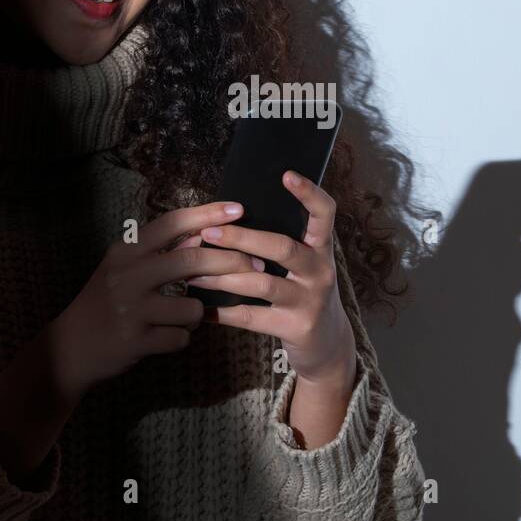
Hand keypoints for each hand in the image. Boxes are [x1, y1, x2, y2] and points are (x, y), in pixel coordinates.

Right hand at [49, 201, 264, 406]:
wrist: (70, 347)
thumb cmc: (105, 301)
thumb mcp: (125, 268)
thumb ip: (160, 251)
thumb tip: (200, 233)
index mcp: (126, 252)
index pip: (172, 223)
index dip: (208, 214)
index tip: (239, 208)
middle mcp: (127, 275)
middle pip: (192, 261)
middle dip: (230, 262)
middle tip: (255, 264)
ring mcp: (131, 309)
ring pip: (192, 307)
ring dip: (197, 313)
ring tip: (180, 316)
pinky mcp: (136, 341)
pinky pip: (181, 338)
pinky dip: (180, 338)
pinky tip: (163, 337)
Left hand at [186, 170, 356, 385]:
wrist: (327, 345)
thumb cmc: (304, 293)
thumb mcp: (305, 265)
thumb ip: (281, 243)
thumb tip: (231, 216)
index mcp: (321, 248)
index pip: (324, 213)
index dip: (308, 193)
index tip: (286, 174)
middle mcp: (320, 270)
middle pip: (282, 247)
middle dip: (241, 238)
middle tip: (208, 232)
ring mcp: (310, 300)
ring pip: (262, 283)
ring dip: (223, 277)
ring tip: (193, 274)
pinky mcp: (296, 327)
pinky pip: (252, 317)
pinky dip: (223, 313)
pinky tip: (201, 310)